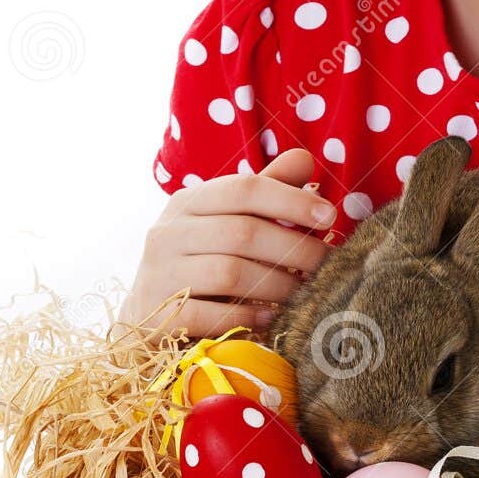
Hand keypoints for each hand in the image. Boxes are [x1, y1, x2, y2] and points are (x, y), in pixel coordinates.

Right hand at [118, 148, 335, 340]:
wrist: (149, 315)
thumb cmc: (202, 260)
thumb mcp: (229, 221)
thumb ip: (265, 190)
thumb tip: (304, 158)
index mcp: (189, 202)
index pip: (243, 188)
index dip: (291, 200)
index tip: (329, 217)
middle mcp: (168, 232)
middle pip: (242, 232)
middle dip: (294, 249)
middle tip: (327, 266)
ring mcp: (160, 274)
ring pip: (230, 273)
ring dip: (277, 286)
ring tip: (304, 295)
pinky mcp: (158, 315)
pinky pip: (213, 314)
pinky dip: (248, 317)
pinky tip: (271, 319)